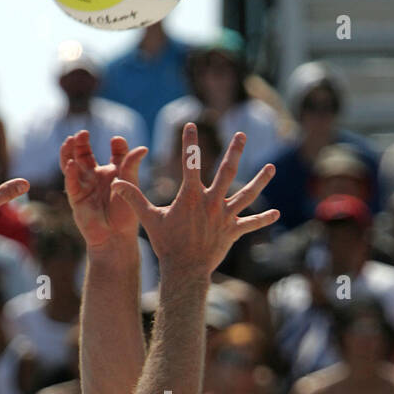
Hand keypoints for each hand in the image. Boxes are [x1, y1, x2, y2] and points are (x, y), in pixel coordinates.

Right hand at [60, 130, 146, 252]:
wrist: (116, 238)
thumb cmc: (126, 214)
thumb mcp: (130, 185)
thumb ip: (132, 166)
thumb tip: (143, 148)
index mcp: (112, 172)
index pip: (113, 152)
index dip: (116, 145)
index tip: (116, 141)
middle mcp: (96, 176)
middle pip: (84, 153)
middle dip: (82, 142)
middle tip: (83, 133)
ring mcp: (84, 185)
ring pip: (72, 164)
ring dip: (69, 152)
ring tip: (71, 140)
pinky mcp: (76, 198)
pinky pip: (71, 183)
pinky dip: (70, 173)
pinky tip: (72, 164)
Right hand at [113, 123, 279, 276]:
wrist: (184, 271)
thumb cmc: (166, 244)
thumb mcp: (148, 219)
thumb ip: (134, 198)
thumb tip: (115, 183)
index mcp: (191, 196)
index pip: (190, 162)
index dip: (189, 142)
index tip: (191, 123)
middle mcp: (212, 202)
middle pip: (227, 171)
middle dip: (235, 151)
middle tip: (242, 134)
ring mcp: (225, 216)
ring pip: (247, 194)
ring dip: (261, 180)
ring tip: (272, 168)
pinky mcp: (233, 231)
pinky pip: (251, 224)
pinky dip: (264, 219)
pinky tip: (278, 214)